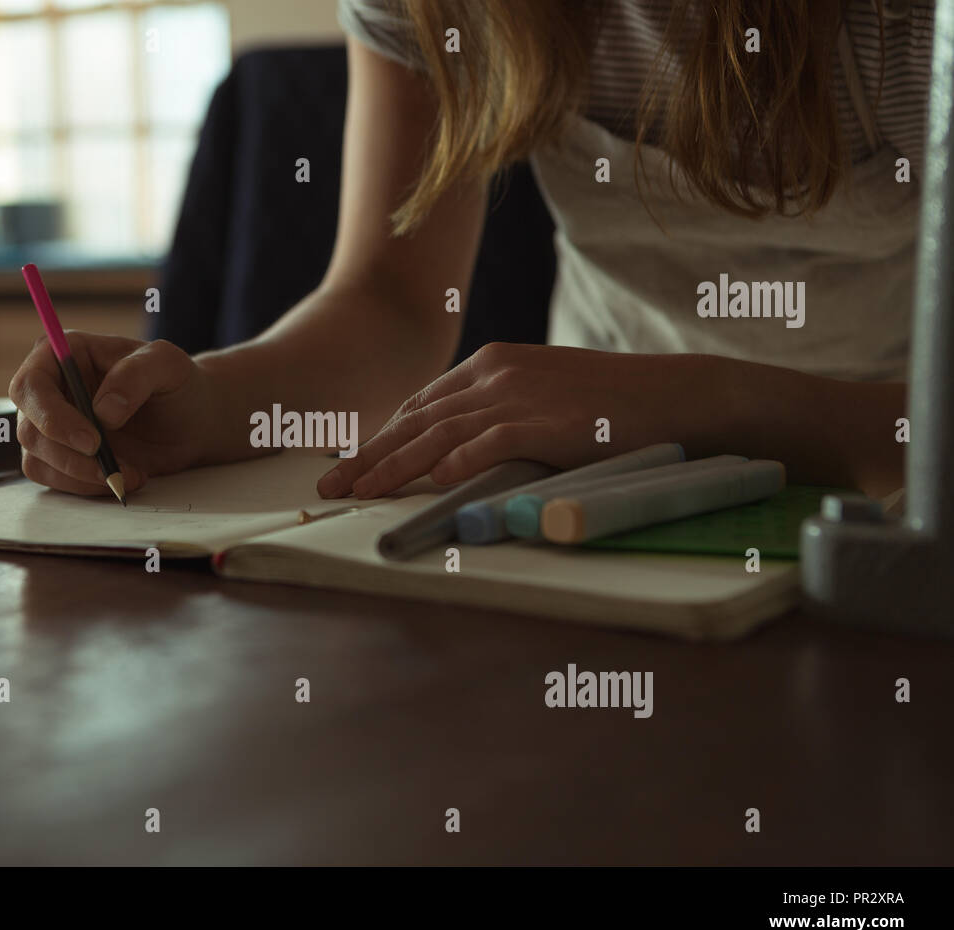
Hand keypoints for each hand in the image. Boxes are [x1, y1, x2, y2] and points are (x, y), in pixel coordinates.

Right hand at [10, 332, 211, 496]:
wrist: (192, 421)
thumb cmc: (176, 383)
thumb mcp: (167, 365)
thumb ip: (135, 376)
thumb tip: (103, 411)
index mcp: (66, 354)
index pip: (31, 385)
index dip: (52, 417)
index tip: (91, 441)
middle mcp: (51, 388)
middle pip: (29, 428)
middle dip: (68, 456)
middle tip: (111, 468)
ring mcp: (53, 425)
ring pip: (38, 459)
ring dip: (81, 476)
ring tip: (130, 474)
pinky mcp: (62, 455)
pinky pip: (54, 479)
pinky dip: (86, 486)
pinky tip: (122, 479)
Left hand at [317, 343, 719, 498]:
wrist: (672, 395)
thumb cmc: (605, 404)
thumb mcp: (538, 395)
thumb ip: (494, 411)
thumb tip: (453, 445)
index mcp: (489, 364)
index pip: (419, 405)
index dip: (381, 437)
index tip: (352, 462)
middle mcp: (494, 374)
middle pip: (415, 421)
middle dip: (367, 454)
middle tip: (329, 483)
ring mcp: (519, 396)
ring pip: (438, 436)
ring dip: (392, 467)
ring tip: (358, 493)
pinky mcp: (546, 423)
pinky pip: (488, 445)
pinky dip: (455, 464)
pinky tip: (428, 485)